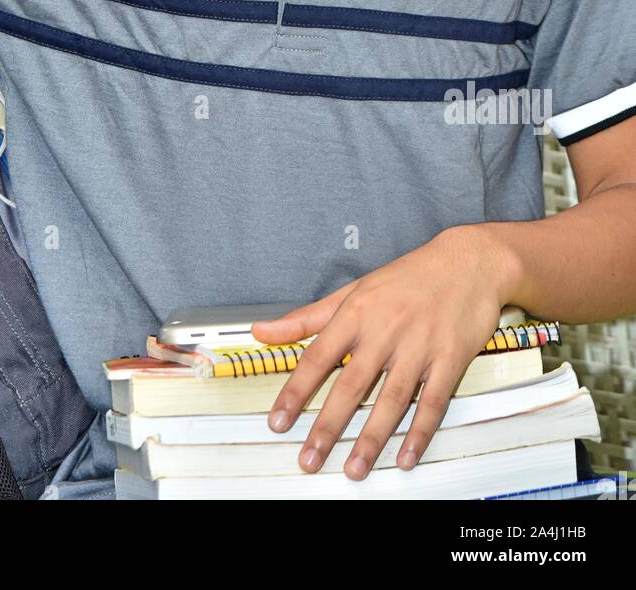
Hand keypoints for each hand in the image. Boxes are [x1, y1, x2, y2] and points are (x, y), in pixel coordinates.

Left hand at [250, 226, 514, 478]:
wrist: (468, 262)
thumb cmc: (407, 277)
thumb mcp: (353, 291)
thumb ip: (307, 318)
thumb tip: (262, 332)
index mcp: (356, 312)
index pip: (318, 357)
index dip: (296, 392)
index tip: (278, 421)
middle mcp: (385, 330)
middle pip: (352, 385)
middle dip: (328, 426)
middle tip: (309, 459)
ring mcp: (419, 346)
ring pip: (391, 400)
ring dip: (372, 439)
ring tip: (354, 469)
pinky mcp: (450, 359)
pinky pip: (433, 402)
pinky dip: (420, 432)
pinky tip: (407, 457)